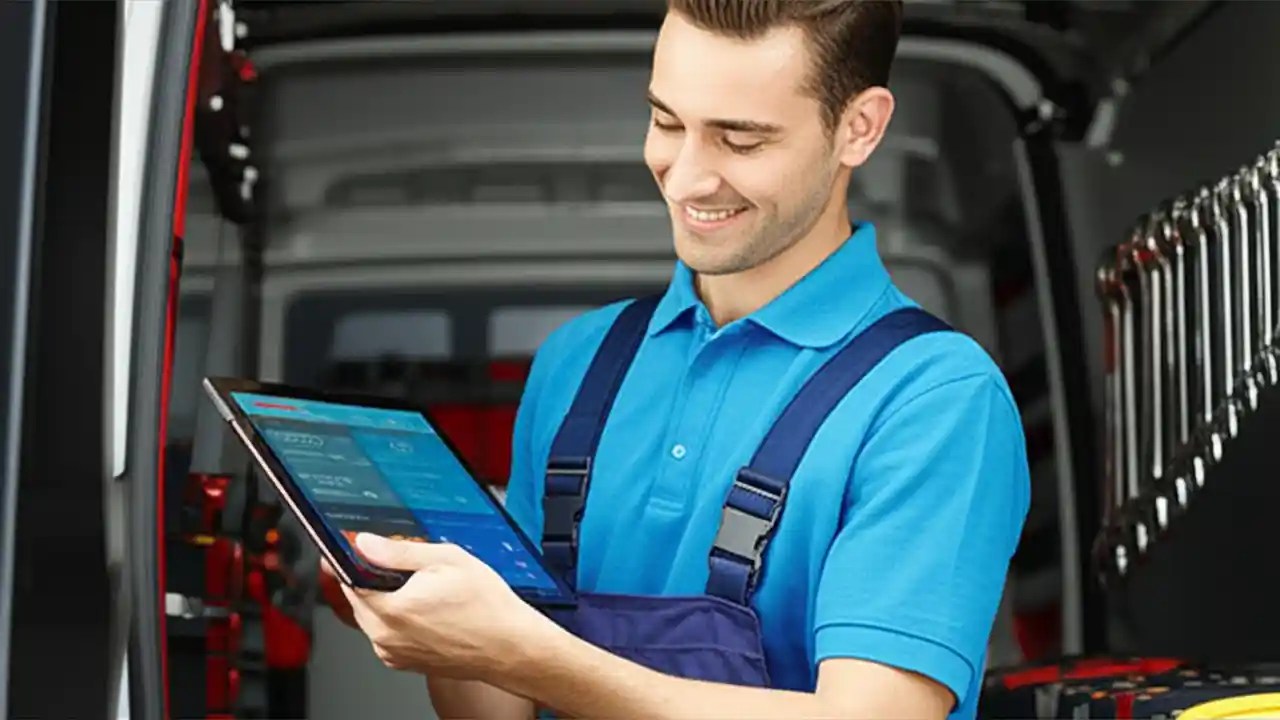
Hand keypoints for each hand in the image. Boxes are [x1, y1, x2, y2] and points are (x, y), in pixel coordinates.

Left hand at [340, 533, 552, 680]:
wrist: (509, 646)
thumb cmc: (486, 606)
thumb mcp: (446, 560)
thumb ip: (398, 552)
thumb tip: (365, 543)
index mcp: (391, 610)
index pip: (349, 581)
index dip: (351, 561)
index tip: (355, 550)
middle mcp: (386, 637)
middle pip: (358, 600)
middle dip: (370, 580)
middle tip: (400, 566)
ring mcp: (394, 654)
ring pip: (371, 618)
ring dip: (384, 600)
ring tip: (420, 589)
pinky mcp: (405, 663)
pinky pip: (386, 635)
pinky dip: (396, 620)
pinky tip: (424, 609)